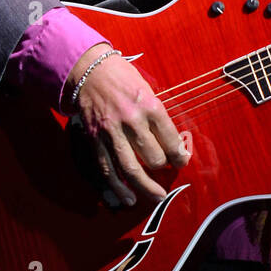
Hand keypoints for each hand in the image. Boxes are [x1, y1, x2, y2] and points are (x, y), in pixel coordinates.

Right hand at [64, 44, 189, 206]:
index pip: (171, 140)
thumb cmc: (123, 79)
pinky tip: (128, 199)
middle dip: (162, 167)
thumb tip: (174, 144)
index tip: (181, 160)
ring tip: (157, 197)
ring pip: (131, 169)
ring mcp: (111, 132)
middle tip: (165, 168)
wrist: (89, 71)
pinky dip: (118, 188)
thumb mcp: (148, 90)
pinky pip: (108, 169)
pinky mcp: (95, 140)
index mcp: (150, 106)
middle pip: (153, 157)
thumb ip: (158, 118)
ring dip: (145, 187)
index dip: (179, 155)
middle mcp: (131, 120)